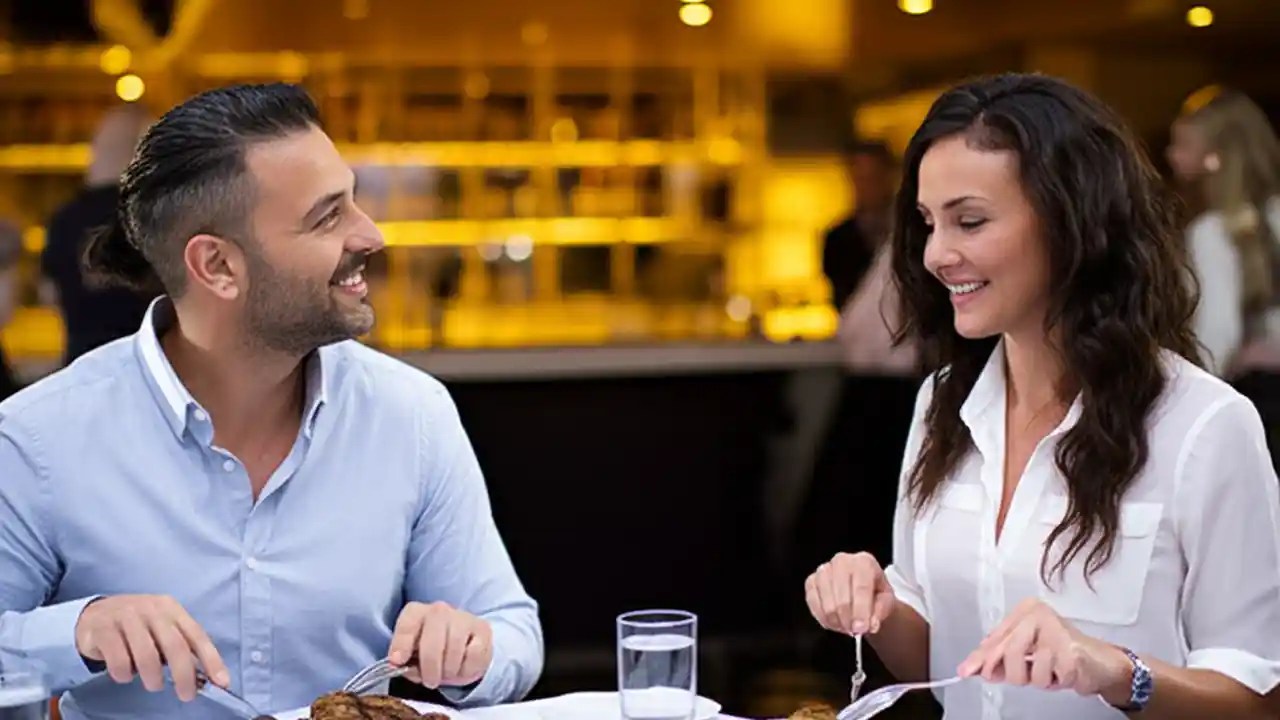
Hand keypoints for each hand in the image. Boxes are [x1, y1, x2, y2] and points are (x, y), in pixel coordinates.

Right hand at [74, 595, 228, 701]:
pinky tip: (124, 675)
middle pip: (175, 646)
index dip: (211, 660)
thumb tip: (201, 677)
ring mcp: (126, 616)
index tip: (221, 682)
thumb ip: (179, 647)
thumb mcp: (160, 629)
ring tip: (153, 684)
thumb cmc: (135, 626)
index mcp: (171, 609)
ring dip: (153, 677)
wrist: (93, 614)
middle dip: (184, 675)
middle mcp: (152, 609)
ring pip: (147, 655)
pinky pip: (119, 659)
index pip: (197, 636)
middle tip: (186, 695)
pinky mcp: (103, 628)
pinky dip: (124, 674)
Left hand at [388, 601, 491, 688]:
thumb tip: (398, 666)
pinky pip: (473, 654)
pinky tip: (462, 666)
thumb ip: (404, 661)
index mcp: (416, 613)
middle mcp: (439, 610)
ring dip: (449, 670)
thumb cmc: (431, 652)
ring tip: (447, 673)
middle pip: (432, 641)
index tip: (397, 661)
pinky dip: (467, 668)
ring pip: (454, 649)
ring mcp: (462, 617)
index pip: (407, 625)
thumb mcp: (413, 656)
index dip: (401, 644)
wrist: (463, 647)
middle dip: (430, 667)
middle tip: (430, 681)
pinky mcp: (482, 628)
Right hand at [804, 552, 897, 635]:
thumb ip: (881, 611)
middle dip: (848, 620)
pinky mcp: (811, 581)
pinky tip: (834, 622)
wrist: (862, 588)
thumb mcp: (886, 600)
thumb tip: (871, 624)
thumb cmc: (875, 592)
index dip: (861, 611)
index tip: (862, 628)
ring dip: (836, 621)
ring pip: (826, 603)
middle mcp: (841, 561)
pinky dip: (823, 618)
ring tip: (846, 627)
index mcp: (864, 562)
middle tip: (854, 631)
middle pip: (842, 597)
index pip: (861, 588)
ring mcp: (823, 570)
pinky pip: (813, 604)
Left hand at [957, 598, 1132, 701]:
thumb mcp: (1026, 651)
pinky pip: (1045, 679)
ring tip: (1049, 671)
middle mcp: (1039, 615)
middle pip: (1006, 652)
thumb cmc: (1063, 652)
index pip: (996, 637)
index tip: (967, 670)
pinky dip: (1053, 682)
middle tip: (1019, 675)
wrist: (1102, 662)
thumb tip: (971, 668)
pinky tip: (1062, 673)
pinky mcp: (1070, 653)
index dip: (981, 657)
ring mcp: (1055, 632)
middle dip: (1009, 671)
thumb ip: (999, 657)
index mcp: (1026, 611)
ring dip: (1036, 680)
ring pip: (1023, 670)